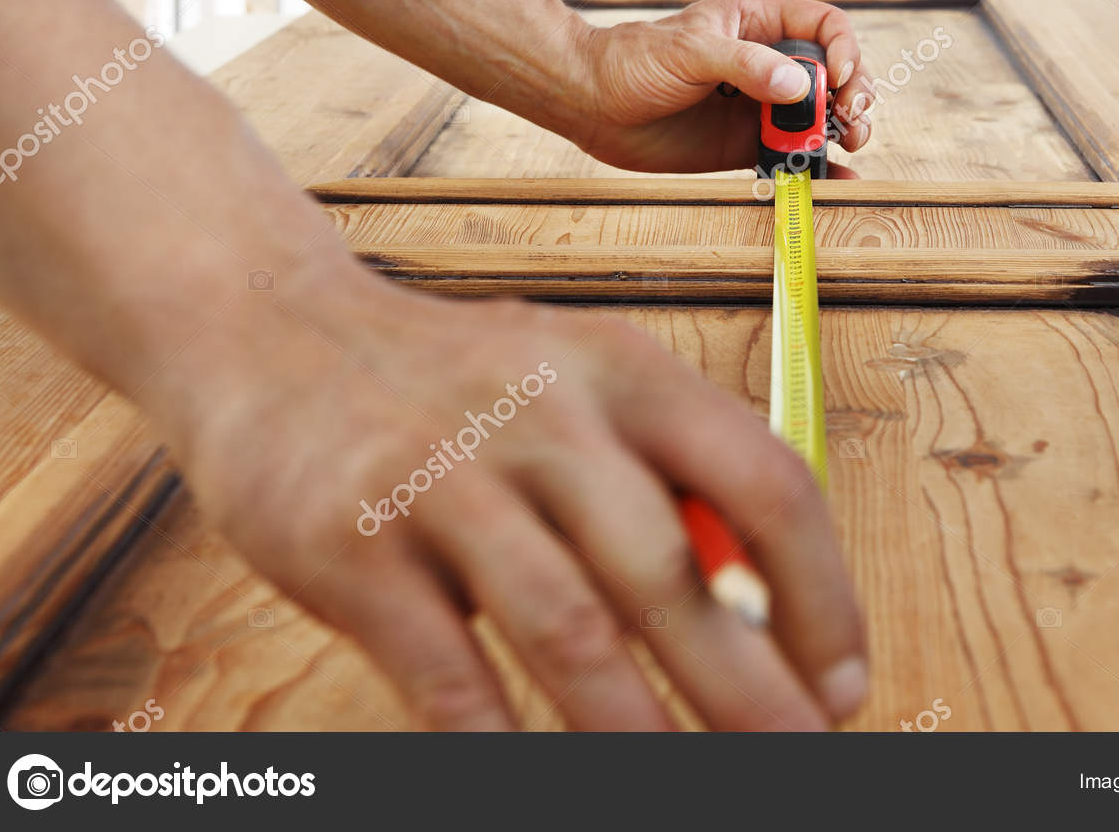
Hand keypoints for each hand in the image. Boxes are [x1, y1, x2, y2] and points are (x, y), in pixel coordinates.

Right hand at [147, 266, 867, 730]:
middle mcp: (546, 414)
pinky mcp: (354, 543)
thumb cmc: (459, 381)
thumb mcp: (583, 378)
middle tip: (796, 757)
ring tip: (683, 792)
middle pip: (670, 572)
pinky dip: (504, 747)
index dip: (821, 593)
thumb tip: (767, 615)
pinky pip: (448, 675)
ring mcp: (445, 477)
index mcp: (626, 370)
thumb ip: (670, 475)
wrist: (275, 332)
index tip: (843, 680)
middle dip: (748, 690)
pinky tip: (536, 780)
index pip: (765, 479)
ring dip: (639, 735)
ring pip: (569, 631)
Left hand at [569, 0, 873, 172]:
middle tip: (850, 120)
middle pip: (834, 75)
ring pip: (820, 117)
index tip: (837, 81)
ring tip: (850, 144)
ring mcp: (760, 106)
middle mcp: (767, 63)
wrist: (591, 104)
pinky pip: (792, 155)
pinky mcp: (746, 144)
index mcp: (758, 22)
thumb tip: (801, 87)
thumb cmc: (632, 60)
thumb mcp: (690, 50)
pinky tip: (840, 182)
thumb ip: (746, 65)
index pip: (824, 27)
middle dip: (853, 96)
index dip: (843, 51)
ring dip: (843, 131)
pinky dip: (819, 169)